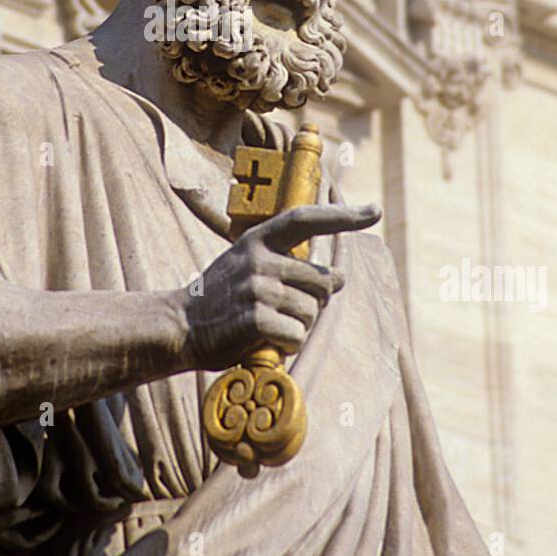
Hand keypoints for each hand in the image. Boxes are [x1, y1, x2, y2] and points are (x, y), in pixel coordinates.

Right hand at [178, 202, 380, 371]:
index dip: (343, 216)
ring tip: (269, 325)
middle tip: (285, 310)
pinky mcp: (254, 318)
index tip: (375, 211)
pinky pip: (296, 334)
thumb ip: (290, 265)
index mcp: (259, 239)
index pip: (306, 219)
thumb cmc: (224, 298)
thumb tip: (341, 277)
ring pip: (311, 312)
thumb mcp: (249, 265)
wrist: (181, 324)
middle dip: (316, 302)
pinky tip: (264, 341)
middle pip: (323, 281)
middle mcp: (259, 258)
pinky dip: (287, 344)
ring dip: (298, 327)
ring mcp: (256, 287)